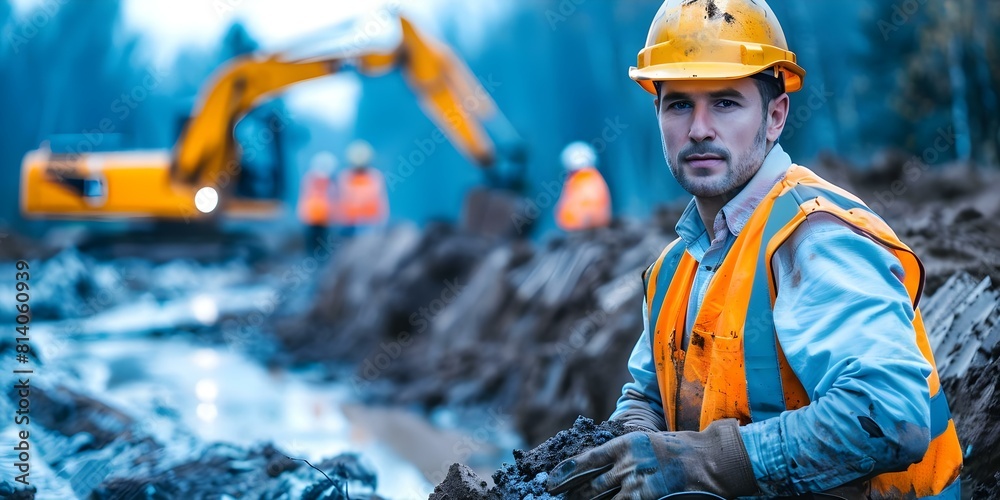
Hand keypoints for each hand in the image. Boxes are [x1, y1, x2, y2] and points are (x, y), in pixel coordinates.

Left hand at [546, 419, 757, 499]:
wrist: (708, 460)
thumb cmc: (679, 450)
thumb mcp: (646, 443)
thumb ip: (624, 455)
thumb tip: (602, 467)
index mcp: (625, 444)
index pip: (587, 459)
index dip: (566, 471)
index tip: (551, 480)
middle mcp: (627, 462)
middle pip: (590, 483)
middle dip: (571, 493)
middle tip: (556, 498)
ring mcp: (636, 482)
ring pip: (601, 498)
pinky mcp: (646, 497)